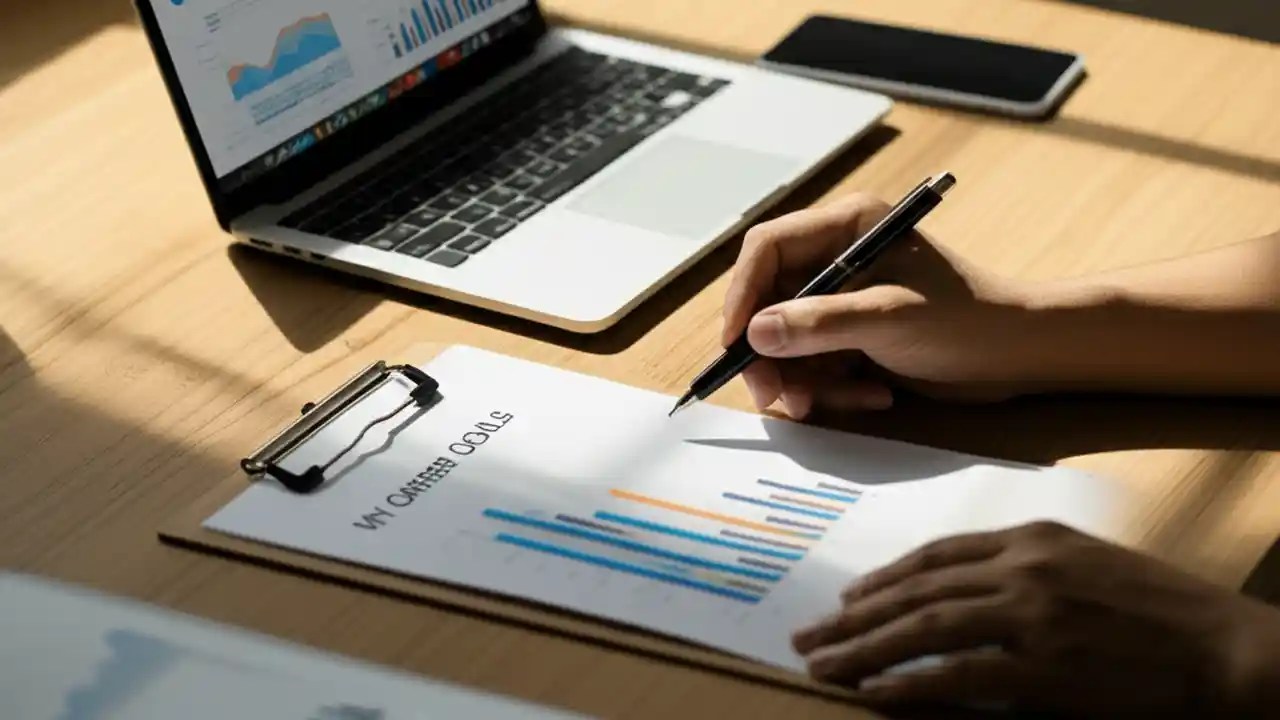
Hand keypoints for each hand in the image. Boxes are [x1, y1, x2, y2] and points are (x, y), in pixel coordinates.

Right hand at [722, 193, 1046, 418]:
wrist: (1019, 357)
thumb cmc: (967, 321)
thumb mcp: (890, 319)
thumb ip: (820, 325)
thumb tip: (755, 334)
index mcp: (846, 228)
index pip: (767, 249)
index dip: (742, 295)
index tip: (736, 343)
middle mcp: (837, 258)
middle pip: (768, 303)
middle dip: (770, 354)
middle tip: (775, 396)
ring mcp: (843, 300)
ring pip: (787, 342)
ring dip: (803, 381)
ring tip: (835, 403)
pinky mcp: (851, 336)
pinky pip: (814, 366)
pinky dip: (832, 390)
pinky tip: (873, 397)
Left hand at [791, 522, 1279, 716]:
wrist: (1227, 651)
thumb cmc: (1162, 610)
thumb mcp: (1088, 563)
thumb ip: (1024, 567)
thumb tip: (963, 589)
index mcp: (1031, 539)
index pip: (935, 556)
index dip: (884, 577)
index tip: (847, 595)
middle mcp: (1021, 568)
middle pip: (915, 590)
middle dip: (853, 613)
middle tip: (807, 633)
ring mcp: (1029, 617)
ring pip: (922, 628)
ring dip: (862, 646)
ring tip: (821, 662)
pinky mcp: (1042, 669)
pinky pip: (956, 676)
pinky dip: (908, 683)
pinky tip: (873, 690)